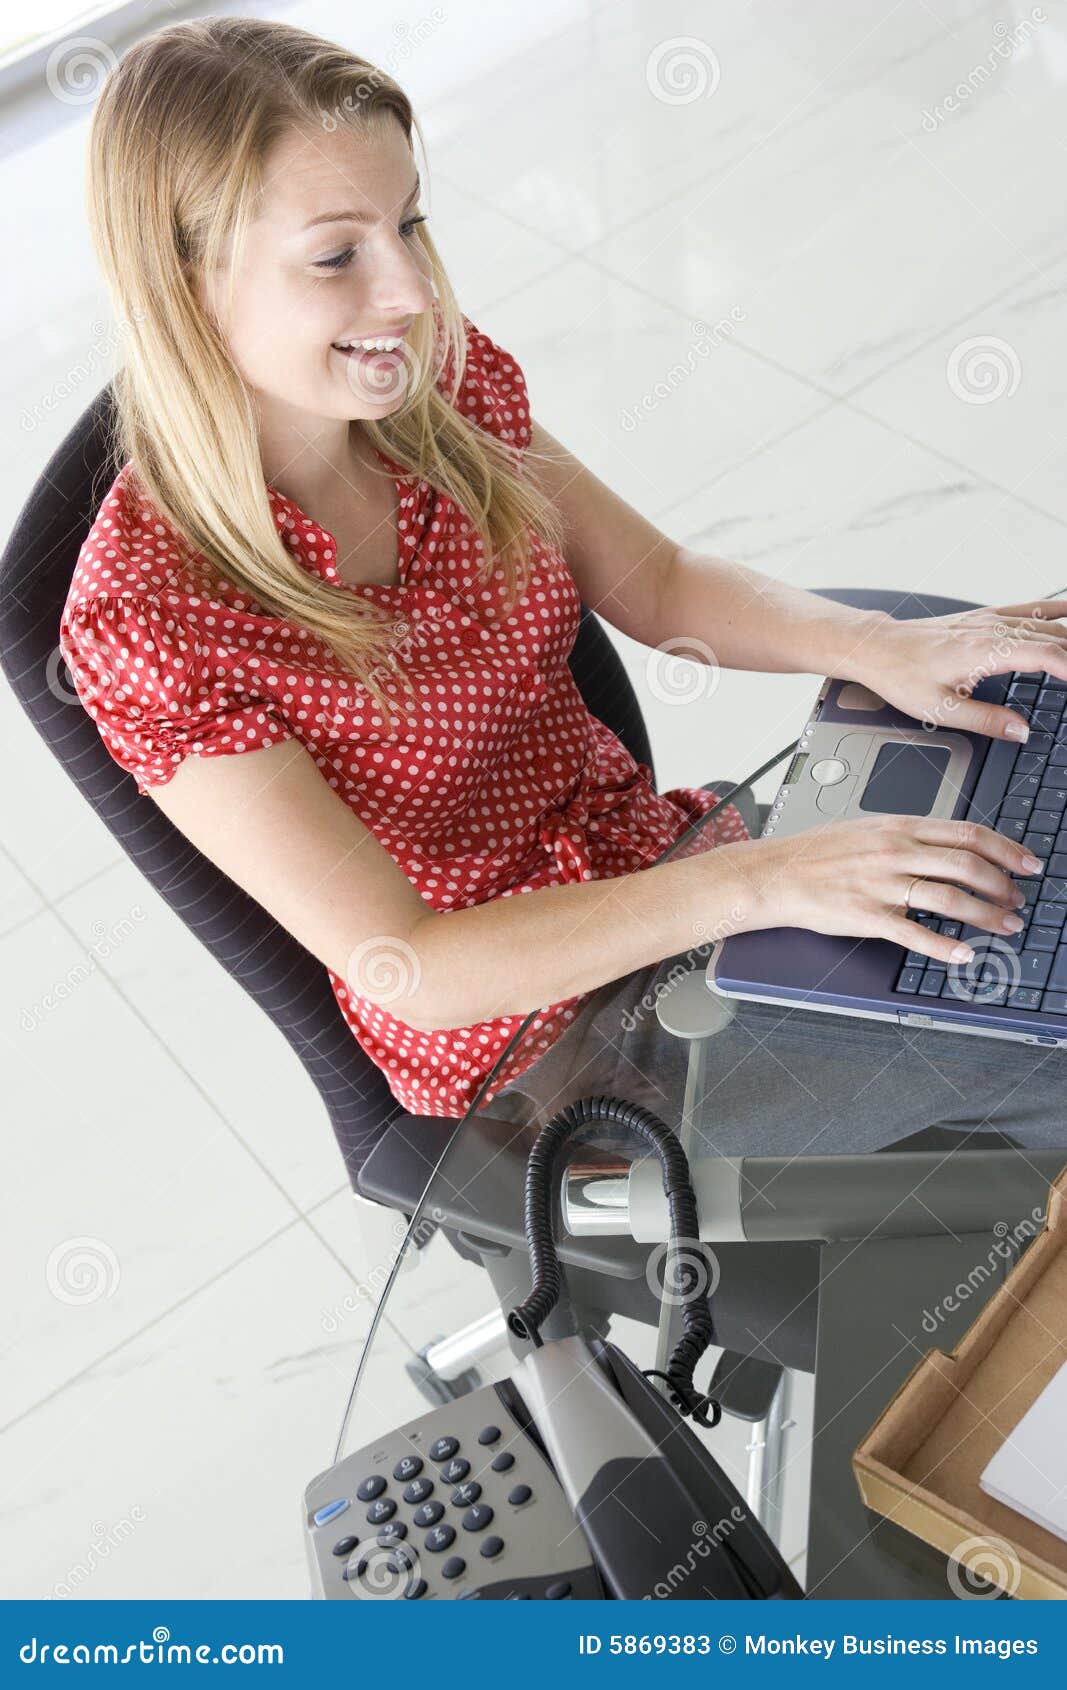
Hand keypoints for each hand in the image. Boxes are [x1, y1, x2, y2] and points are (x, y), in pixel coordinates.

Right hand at [734, 814, 1042, 964]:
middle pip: (967, 865)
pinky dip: (945, 947)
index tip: (1028, 863)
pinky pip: (915, 934)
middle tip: (1019, 899)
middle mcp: (895, 852)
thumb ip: (909, 835)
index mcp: (899, 827)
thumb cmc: (817, 852)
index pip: (967, 834)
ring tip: (1005, 925)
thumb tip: (949, 845)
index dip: (1006, 849)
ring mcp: (882, 885)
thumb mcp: (868, 828)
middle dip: (1003, 884)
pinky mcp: (867, 916)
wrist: (776, 873)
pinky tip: (963, 955)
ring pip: (949, 898)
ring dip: (986, 915)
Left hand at [844, 599, 1066, 741]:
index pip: (1045, 656)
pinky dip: (1056, 611)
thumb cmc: (902, 675)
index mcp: (985, 651)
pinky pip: (1030, 608)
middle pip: (1053, 637)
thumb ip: (985, 721)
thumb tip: (1021, 731)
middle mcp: (992, 630)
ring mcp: (990, 619)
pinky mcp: (985, 616)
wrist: (878, 647)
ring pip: (1046, 621)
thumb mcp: (940, 709)